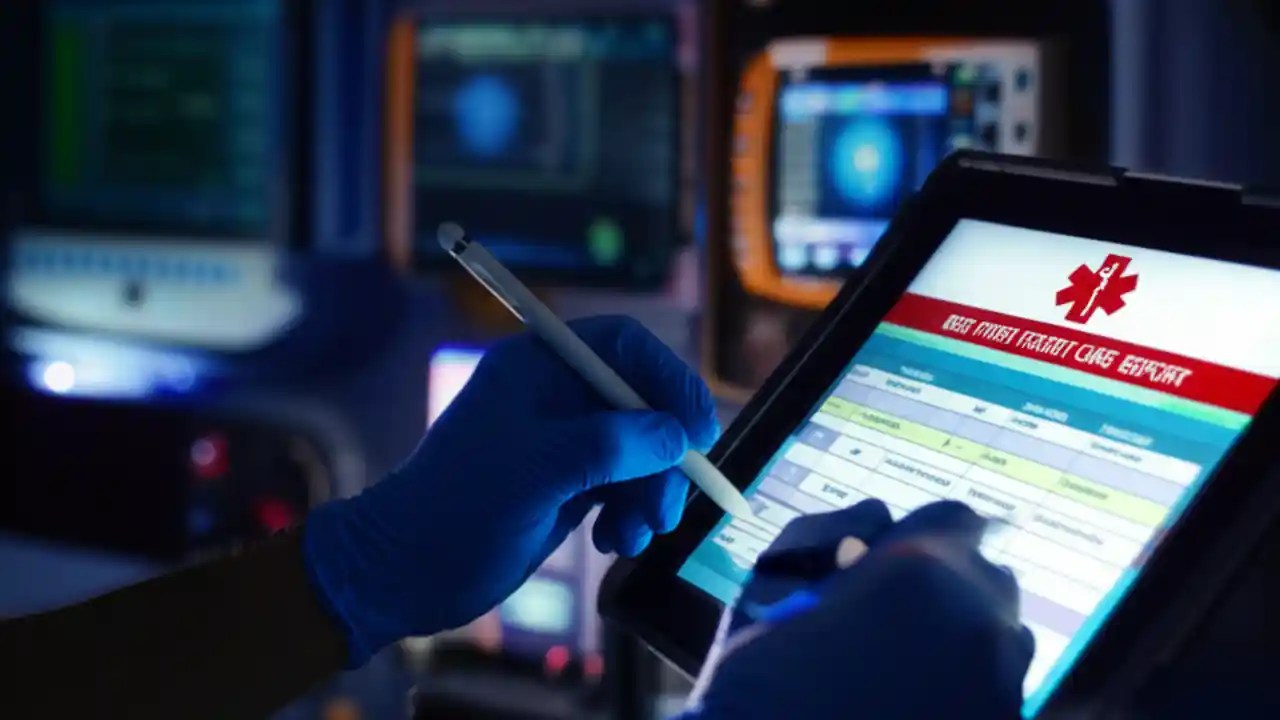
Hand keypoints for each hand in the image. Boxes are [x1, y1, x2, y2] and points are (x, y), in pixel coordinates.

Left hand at [303, 316, 717, 665]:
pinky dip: (629, 514)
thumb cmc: (457, 509)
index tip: (697, 431)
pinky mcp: (565, 486)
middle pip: (641, 404)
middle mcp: (553, 397)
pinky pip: (622, 488)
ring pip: (638, 453)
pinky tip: (613, 542)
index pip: (624, 347)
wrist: (402, 573)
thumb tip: (676, 437)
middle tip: (668, 508)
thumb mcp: (538, 471)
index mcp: (537, 368)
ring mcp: (561, 443)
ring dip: (650, 494)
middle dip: (663, 457)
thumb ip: (610, 446)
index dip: (668, 379)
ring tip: (633, 536)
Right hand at [684, 501, 1032, 719]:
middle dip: (948, 586)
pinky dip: (970, 687)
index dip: (924, 537)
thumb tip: (877, 522)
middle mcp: (976, 615)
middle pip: (985, 577)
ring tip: (911, 667)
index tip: (899, 561)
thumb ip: (829, 530)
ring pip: (1001, 636)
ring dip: (965, 638)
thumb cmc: (761, 672)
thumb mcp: (773, 579)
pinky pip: (1003, 689)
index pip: (955, 520)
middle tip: (896, 618)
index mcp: (919, 565)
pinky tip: (920, 700)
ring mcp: (998, 679)